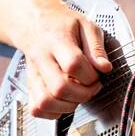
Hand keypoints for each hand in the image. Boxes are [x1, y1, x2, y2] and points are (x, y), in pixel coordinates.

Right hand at [15, 0, 113, 118]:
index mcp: (56, 41)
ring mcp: (33, 74)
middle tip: (92, 86)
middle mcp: (41, 59)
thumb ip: (97, 47)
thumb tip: (105, 68)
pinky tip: (65, 101)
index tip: (98, 73)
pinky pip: (36, 109)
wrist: (34, 23)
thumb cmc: (62, 24)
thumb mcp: (86, 25)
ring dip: (68, 106)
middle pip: (59, 87)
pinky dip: (53, 112)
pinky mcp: (29, 86)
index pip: (73, 64)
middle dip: (83, 93)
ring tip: (78, 95)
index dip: (90, 75)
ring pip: (45, 102)